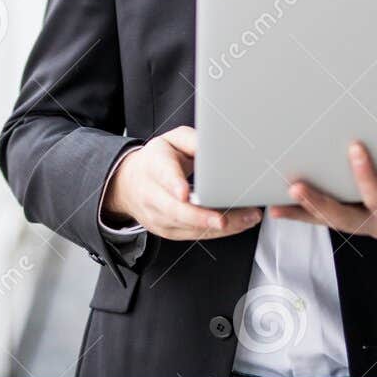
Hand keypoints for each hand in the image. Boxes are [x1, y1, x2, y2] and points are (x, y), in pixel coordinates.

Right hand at [101, 126, 262, 240]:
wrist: (129, 183)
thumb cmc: (156, 161)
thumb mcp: (171, 140)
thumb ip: (191, 140)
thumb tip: (213, 146)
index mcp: (154, 166)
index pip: (162, 176)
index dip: (174, 185)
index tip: (184, 193)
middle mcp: (152, 195)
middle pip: (175, 210)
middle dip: (201, 217)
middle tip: (225, 219)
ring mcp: (158, 217)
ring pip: (188, 227)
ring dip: (219, 226)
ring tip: (247, 218)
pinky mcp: (168, 231)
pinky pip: (193, 235)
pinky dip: (216, 231)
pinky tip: (237, 225)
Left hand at [268, 141, 376, 264]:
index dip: (368, 180)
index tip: (357, 149)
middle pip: (345, 218)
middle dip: (321, 201)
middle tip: (297, 185)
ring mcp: (367, 224)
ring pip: (331, 220)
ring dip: (305, 210)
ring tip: (279, 198)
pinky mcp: (360, 217)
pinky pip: (328, 218)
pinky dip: (304, 213)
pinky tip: (280, 205)